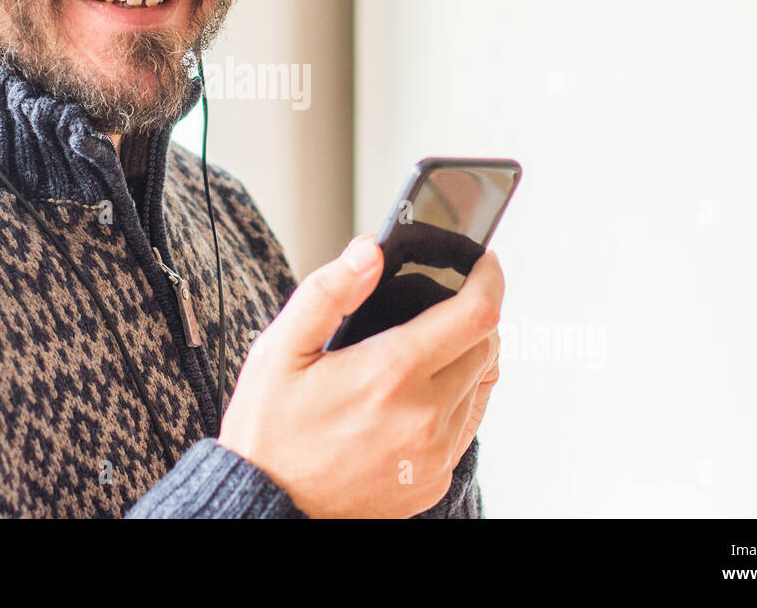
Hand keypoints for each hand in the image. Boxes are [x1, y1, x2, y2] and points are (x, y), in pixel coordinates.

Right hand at [218, 233, 503, 517]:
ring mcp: (433, 453)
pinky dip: (455, 399)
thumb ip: (327, 293)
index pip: (476, 316)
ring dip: (466, 358)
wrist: (269, 503)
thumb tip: (370, 252)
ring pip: (481, 386)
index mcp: (389, 374)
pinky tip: (418, 393)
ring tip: (428, 347)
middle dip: (474, 316)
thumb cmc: (270, 429)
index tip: (483, 263)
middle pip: (486, 347)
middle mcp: (423, 417)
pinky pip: (466, 425)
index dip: (487, 280)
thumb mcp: (279, 349)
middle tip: (443, 304)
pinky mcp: (434, 479)